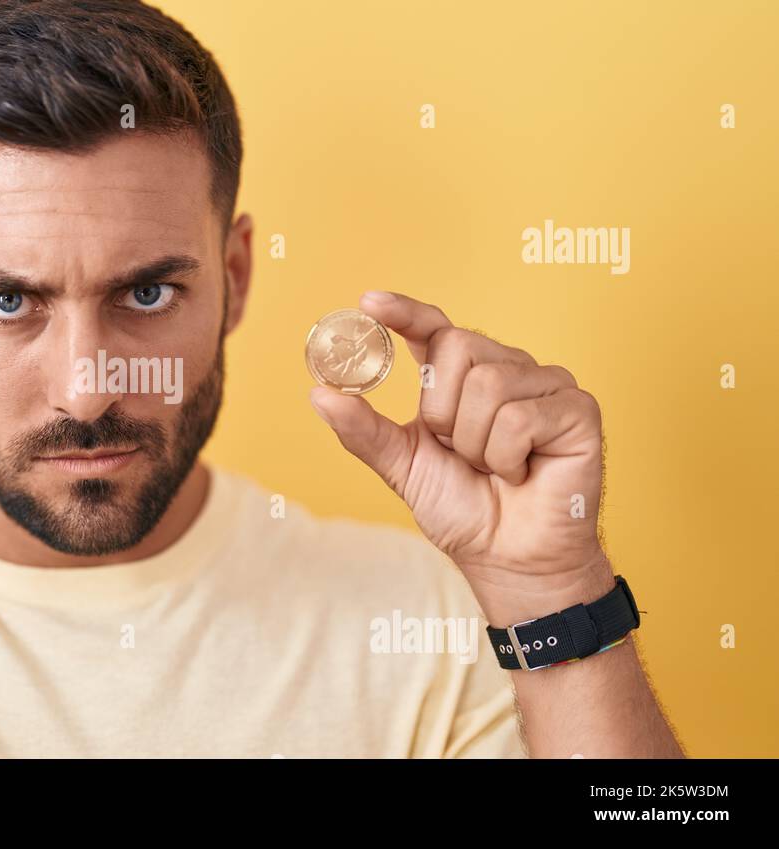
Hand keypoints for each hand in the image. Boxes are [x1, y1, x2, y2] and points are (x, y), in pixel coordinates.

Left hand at [310, 291, 613, 622]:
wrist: (507, 560)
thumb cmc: (463, 510)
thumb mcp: (402, 466)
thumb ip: (364, 429)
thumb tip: (319, 394)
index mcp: (463, 376)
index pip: (434, 327)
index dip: (403, 311)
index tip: (368, 304)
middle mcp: (506, 369)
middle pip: (457, 347)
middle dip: (442, 411)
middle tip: (459, 451)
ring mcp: (546, 385)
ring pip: (488, 384)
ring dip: (475, 442)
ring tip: (492, 467)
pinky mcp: (578, 409)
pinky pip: (520, 416)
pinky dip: (506, 456)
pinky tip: (521, 473)